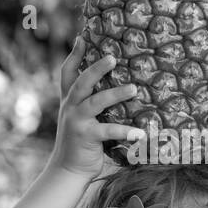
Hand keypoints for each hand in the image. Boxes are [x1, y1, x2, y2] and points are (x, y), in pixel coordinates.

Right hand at [49, 36, 144, 178]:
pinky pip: (108, 131)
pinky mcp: (85, 136)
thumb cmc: (80, 143)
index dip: (74, 55)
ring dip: (116, 94)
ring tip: (134, 88)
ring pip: (96, 102)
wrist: (67, 170)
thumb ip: (91, 104)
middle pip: (81, 82)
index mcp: (69, 101)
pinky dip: (125, 132)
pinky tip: (140, 133)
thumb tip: (117, 88)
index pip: (68, 73)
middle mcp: (70, 107)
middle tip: (113, 57)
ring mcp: (76, 121)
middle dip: (96, 68)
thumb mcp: (80, 119)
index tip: (82, 37)